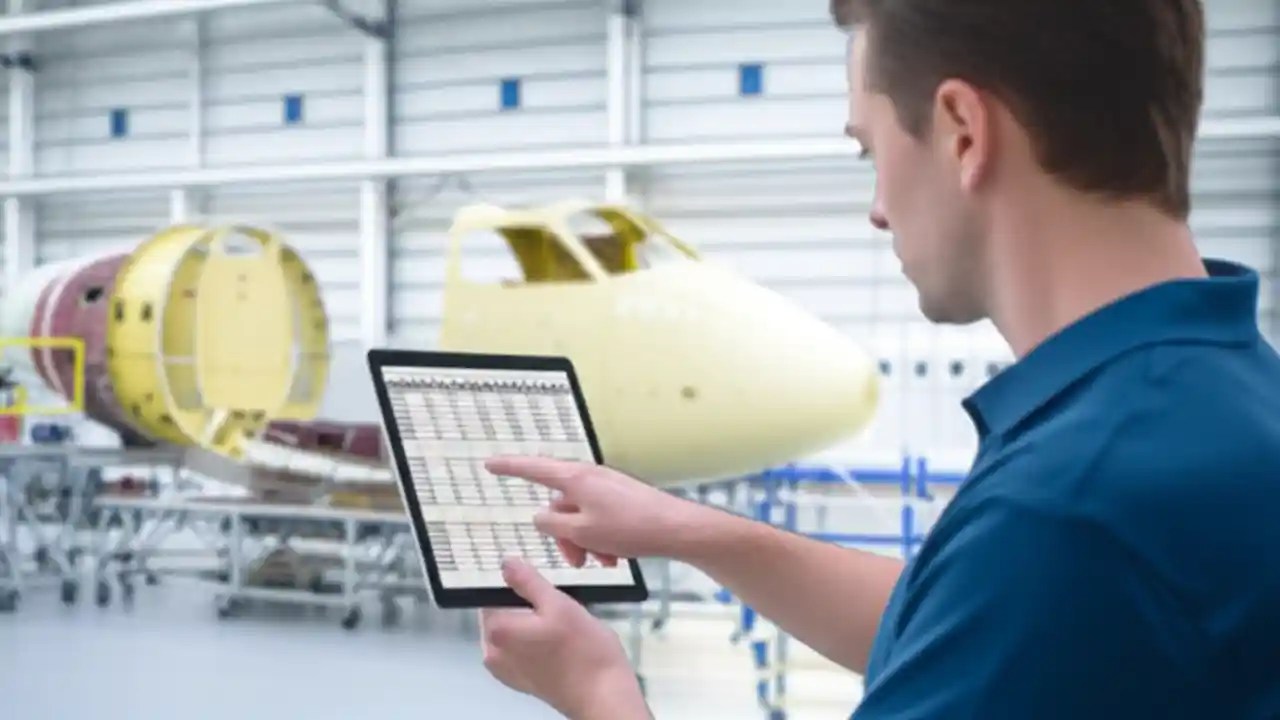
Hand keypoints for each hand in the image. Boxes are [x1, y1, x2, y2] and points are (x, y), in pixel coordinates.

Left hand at [480, 558, 649, 719]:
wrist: (603, 695)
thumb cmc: (585, 650)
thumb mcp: (559, 604)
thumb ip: (527, 581)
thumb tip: (506, 563)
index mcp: (498, 631)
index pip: (493, 594)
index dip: (518, 588)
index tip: (542, 592)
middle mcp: (493, 652)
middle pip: (502, 613)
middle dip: (526, 607)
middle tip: (557, 611)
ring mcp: (505, 670)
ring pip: (512, 632)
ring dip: (531, 625)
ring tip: (560, 630)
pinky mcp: (519, 681)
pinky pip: (519, 651)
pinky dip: (534, 644)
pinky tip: (558, 646)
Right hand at [484, 456, 705, 563]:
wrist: (675, 528)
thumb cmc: (630, 528)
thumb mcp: (581, 532)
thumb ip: (552, 525)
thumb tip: (540, 518)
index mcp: (575, 479)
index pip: (532, 469)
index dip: (508, 467)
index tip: (489, 464)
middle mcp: (588, 477)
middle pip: (557, 506)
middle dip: (563, 536)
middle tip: (576, 561)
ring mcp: (605, 487)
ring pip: (578, 517)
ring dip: (583, 542)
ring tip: (601, 562)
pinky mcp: (620, 498)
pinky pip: (597, 518)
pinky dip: (599, 538)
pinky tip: (614, 557)